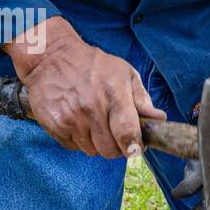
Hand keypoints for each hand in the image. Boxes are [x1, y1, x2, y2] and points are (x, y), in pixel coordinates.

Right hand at [4, 17, 164, 157]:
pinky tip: (79, 122)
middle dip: (117, 147)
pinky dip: (79, 141)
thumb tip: (159, 119)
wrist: (50, 58)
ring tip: (95, 123)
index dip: (134, 147)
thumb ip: (142, 99)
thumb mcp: (124, 73)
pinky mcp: (55, 126)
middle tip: (116, 135)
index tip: (136, 148)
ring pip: (92, 151)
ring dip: (97, 144)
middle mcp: (91, 109)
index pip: (127, 134)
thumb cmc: (93, 66)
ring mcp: (71, 119)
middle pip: (110, 150)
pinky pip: (74, 147)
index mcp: (113, 95)